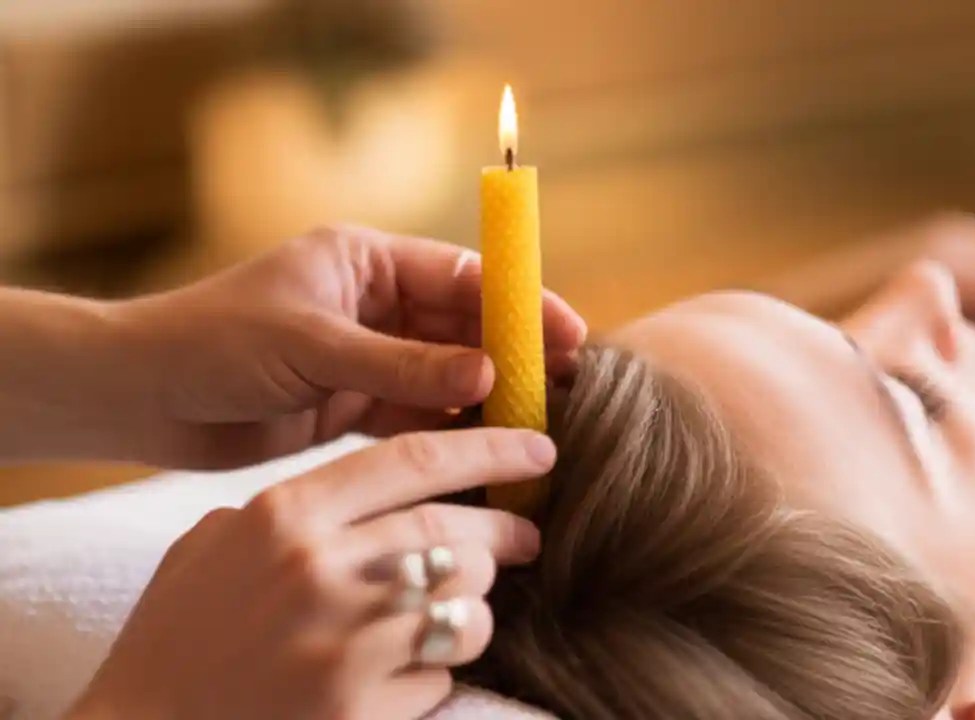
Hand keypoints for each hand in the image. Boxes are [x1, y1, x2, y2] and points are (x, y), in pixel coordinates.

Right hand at [67, 428, 553, 719]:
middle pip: (455, 533)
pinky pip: (439, 677)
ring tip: (461, 613)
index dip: (489, 449)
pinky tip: (407, 674)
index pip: (413, 461)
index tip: (537, 449)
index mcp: (285, 515)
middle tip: (525, 536)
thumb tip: (363, 495)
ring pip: (464, 607)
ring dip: (475, 608)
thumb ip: (286, 511)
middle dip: (505, 532)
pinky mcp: (361, 710)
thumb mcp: (210, 547)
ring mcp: (345, 644)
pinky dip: (435, 672)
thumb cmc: (175, 641)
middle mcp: (321, 571)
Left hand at [113, 225, 586, 468]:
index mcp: (363, 262)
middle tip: (571, 386)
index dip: (519, 303)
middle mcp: (372, 305)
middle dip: (514, 355)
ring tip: (540, 424)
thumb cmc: (213, 344)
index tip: (569, 331)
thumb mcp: (312, 347)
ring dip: (487, 398)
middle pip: (463, 328)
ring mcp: (365, 357)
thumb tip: (489, 374)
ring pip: (445, 376)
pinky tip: (486, 449)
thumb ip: (401, 364)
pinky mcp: (351, 406)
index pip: (461, 275)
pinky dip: (449, 431)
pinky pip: (416, 415)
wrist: (140, 396)